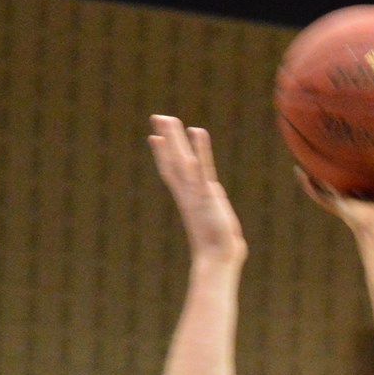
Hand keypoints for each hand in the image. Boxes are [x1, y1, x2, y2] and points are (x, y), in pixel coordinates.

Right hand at [149, 115, 245, 264]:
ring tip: (169, 118)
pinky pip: (202, 166)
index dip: (163, 154)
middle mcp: (188, 192)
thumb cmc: (218, 245)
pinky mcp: (207, 193)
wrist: (218, 258)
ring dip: (175, 138)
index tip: (154, 137)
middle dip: (166, 139)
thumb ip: (209, 213)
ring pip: (182, 160)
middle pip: (173, 160)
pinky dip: (200, 149)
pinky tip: (197, 132)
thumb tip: (211, 206)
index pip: (171, 172)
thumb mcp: (210, 223)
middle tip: (157, 116)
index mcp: (187, 198)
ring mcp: (196, 192)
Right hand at [296, 148, 373, 240]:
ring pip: (334, 181)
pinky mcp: (339, 206)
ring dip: (323, 168)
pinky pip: (320, 194)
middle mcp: (368, 192)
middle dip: (348, 157)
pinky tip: (297, 169)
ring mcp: (352, 200)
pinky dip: (309, 185)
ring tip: (309, 149)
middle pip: (355, 171)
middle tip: (339, 134)